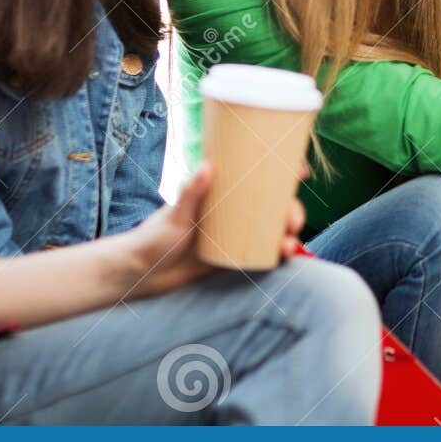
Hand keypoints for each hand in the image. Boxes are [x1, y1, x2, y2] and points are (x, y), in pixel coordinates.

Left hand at [120, 163, 307, 299]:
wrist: (140, 275)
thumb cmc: (153, 239)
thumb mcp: (174, 215)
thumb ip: (191, 193)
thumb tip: (207, 166)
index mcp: (221, 197)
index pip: (255, 180)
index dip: (281, 174)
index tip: (300, 171)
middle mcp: (232, 214)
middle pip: (272, 208)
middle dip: (291, 211)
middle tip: (293, 220)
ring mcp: (234, 237)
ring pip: (271, 231)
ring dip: (288, 234)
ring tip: (289, 244)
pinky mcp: (232, 259)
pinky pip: (262, 254)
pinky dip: (277, 254)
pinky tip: (285, 256)